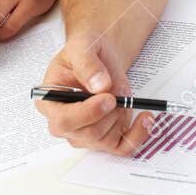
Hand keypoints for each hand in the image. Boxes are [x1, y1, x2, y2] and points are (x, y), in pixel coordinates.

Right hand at [34, 34, 153, 155]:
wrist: (101, 58)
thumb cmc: (86, 52)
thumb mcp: (82, 45)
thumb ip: (88, 63)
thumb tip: (100, 85)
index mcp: (49, 102)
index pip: (63, 121)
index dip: (87, 113)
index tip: (108, 98)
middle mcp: (64, 123)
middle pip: (88, 134)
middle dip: (111, 114)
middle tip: (120, 92)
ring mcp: (84, 134)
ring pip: (106, 140)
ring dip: (122, 116)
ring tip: (124, 93)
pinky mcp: (104, 139)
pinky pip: (122, 148)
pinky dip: (137, 135)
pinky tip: (145, 118)